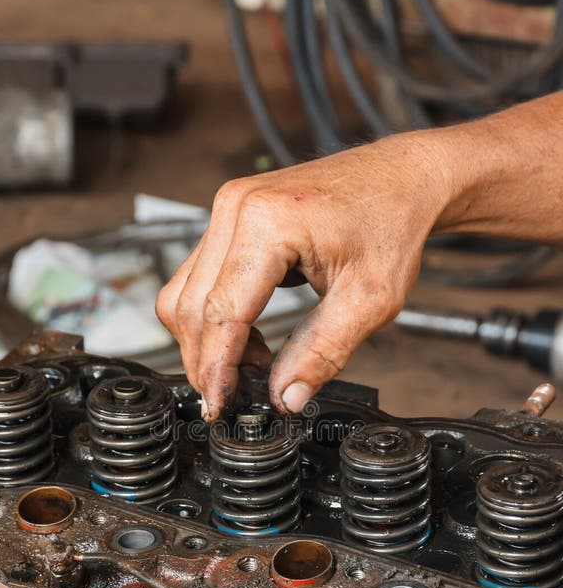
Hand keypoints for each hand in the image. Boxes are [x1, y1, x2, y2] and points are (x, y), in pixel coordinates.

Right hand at [156, 130, 452, 419]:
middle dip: (208, 361)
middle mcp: (236, 208)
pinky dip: (215, 319)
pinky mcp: (229, 218)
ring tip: (256, 365)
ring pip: (184, 295)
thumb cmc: (392, 225)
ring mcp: (228, 209)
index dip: (217, 369)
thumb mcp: (370, 301)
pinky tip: (252, 338)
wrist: (403, 179)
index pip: (223, 313)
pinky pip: (198, 279)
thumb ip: (323, 352)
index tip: (220, 408)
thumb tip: (286, 398)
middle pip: (191, 307)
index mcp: (268, 222)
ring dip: (208, 342)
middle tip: (241, 397)